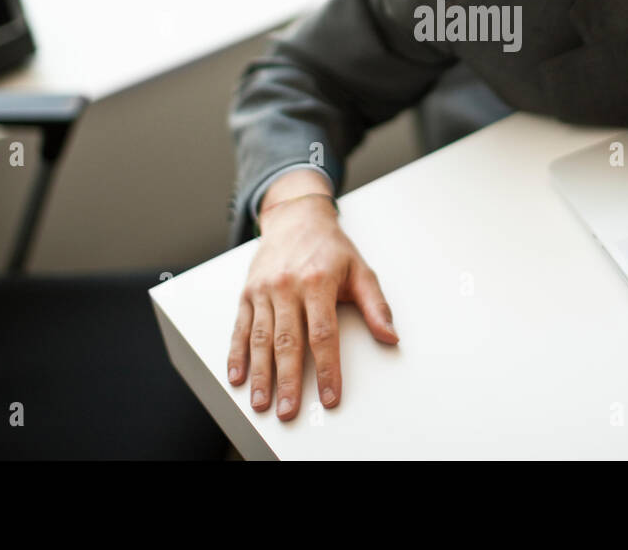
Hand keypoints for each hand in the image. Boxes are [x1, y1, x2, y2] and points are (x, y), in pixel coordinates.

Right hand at [227, 174, 398, 419]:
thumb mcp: (360, 270)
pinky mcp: (247, 292)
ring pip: (260, 338)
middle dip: (287, 380)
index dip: (327, 368)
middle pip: (288, 341)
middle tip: (289, 410)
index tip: (329, 396)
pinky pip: (239, 327)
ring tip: (261, 402)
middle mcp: (287, 286)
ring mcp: (264, 290)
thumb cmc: (330, 247)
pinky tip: (238, 376)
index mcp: (318, 281)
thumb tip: (391, 336)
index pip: (323, 333)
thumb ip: (375, 305)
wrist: (296, 218)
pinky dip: (236, 354)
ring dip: (260, 374)